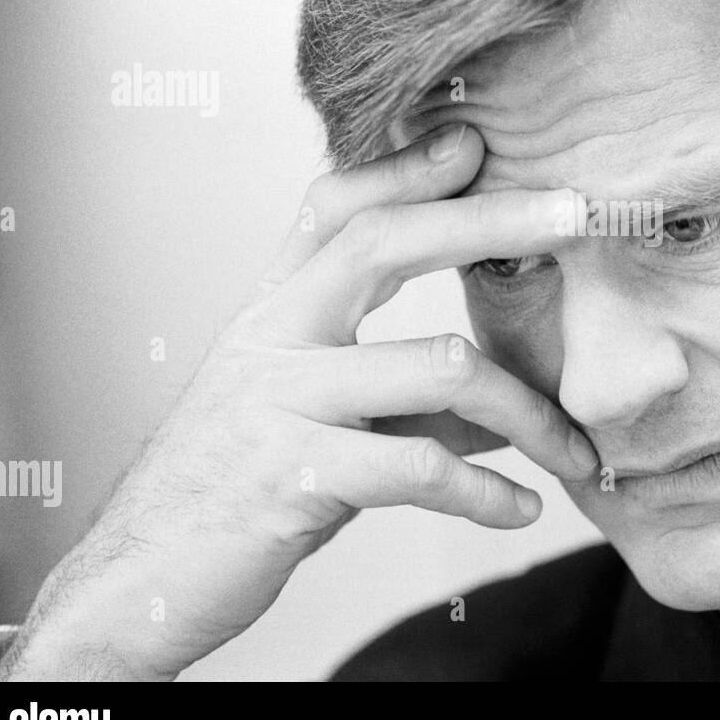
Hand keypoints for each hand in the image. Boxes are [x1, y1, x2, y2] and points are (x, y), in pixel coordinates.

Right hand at [0, 124, 596, 679]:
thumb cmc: (236, 487)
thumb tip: (501, 405)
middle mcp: (274, 337)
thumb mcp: (312, 418)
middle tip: (578, 215)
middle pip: (387, 240)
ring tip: (577, 451)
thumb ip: (401, 398)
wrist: (140, 578)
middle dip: (491, 219)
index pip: (336, 207)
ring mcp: (281, 401)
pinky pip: (421, 465)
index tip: (475, 141)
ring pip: (441, 364)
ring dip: (530, 413)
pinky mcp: (294, 478)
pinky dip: (486, 491)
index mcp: (275, 311)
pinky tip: (521, 509)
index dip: (405, 167)